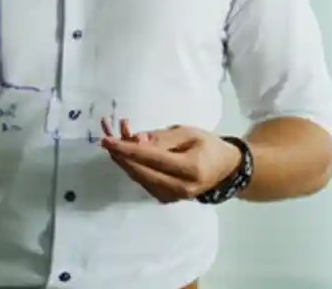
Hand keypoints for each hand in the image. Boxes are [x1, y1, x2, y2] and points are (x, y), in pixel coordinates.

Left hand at [99, 120, 241, 203]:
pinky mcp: (168, 199)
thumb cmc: (207, 146)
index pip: (151, 158)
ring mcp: (174, 197)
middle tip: (106, 141)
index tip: (106, 140)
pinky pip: (145, 183)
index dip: (126, 149)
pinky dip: (133, 169)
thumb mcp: (188, 133)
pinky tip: (127, 156)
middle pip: (142, 173)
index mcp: (190, 168)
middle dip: (120, 157)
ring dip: (125, 162)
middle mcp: (181, 188)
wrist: (225, 169)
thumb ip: (162, 138)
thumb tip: (136, 141)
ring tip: (115, 144)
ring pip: (140, 179)